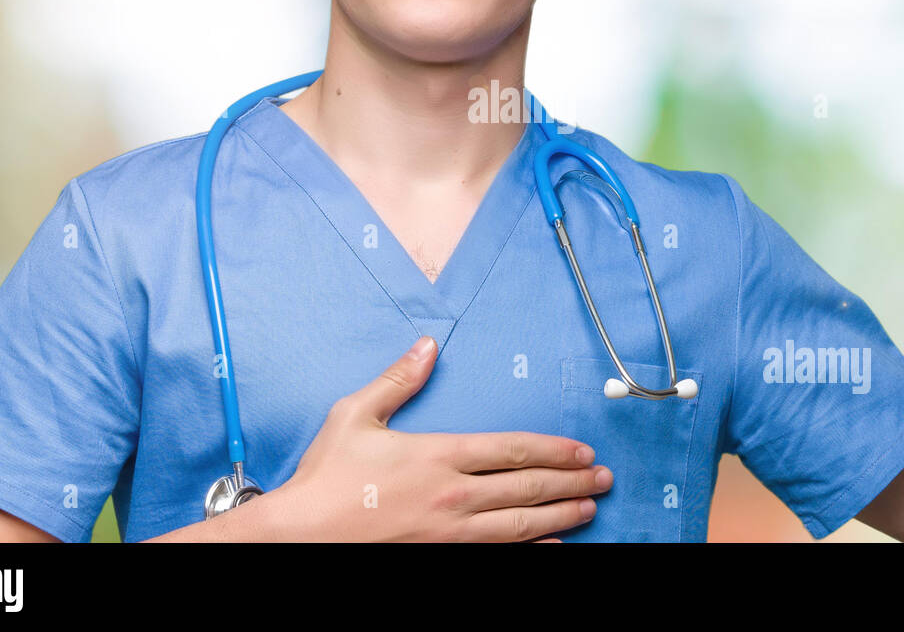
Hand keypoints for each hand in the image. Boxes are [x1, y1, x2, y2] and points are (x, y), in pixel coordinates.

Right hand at [262, 336, 611, 540]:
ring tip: (590, 508)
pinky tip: (553, 547)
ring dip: (562, 516)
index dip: (553, 451)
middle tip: (603, 478)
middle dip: (571, 482)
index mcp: (438, 455)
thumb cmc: (326, 477)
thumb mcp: (356, 415)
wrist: (300, 536)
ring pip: (520, 526)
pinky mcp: (440, 557)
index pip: (512, 451)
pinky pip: (498, 555)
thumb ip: (397, 380)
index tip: (581, 451)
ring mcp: (449, 534)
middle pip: (527, 489)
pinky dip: (531, 551)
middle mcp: (452, 496)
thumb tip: (427, 346)